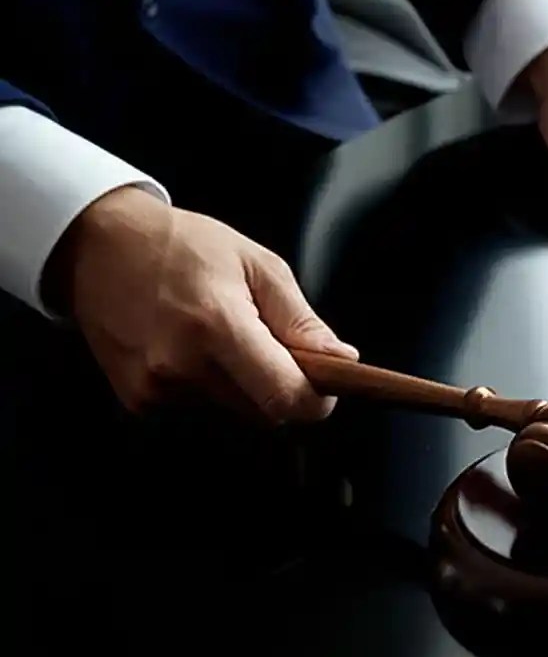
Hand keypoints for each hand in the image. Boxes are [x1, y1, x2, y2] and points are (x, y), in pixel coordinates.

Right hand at [44, 186, 357, 423]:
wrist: (98, 246)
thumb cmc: (182, 245)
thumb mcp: (256, 265)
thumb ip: (302, 320)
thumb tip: (340, 360)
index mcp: (218, 325)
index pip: (285, 396)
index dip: (316, 400)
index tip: (326, 386)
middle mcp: (182, 365)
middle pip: (264, 411)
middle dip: (281, 386)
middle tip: (270, 345)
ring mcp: (155, 388)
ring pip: (233, 411)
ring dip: (243, 386)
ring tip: (220, 336)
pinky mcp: (137, 400)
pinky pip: (198, 408)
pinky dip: (208, 386)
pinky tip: (189, 348)